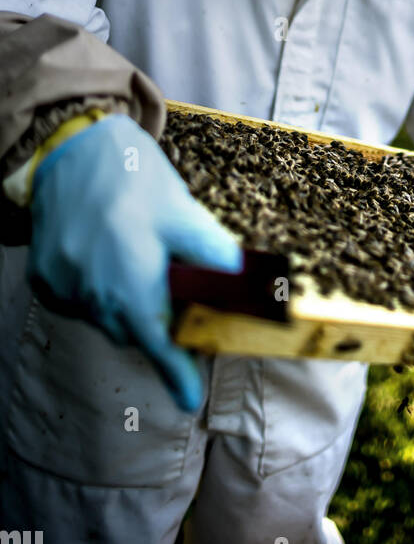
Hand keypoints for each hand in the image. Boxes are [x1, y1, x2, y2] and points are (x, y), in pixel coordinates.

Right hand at [29, 113, 241, 411]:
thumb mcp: (182, 210)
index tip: (190, 397)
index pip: (159, 341)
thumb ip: (211, 252)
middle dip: (156, 318)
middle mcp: (92, 294)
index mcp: (131, 281)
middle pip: (134, 330)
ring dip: (125, 299)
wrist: (70, 145)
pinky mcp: (43, 278)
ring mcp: (62, 288)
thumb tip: (240, 282)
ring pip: (105, 315)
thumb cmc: (131, 175)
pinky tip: (105, 251)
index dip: (177, 372)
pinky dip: (96, 287)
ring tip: (134, 252)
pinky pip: (78, 300)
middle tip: (170, 284)